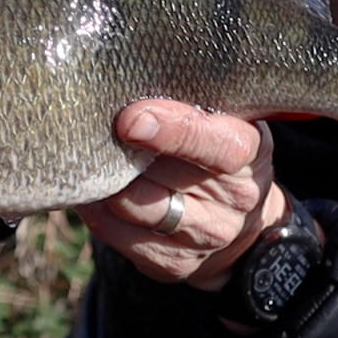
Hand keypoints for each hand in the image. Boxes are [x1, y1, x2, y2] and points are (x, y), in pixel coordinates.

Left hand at [76, 100, 288, 292]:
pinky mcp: (173, 264)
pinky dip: (96, 210)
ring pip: (134, 206)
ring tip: (89, 155)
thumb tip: (129, 73)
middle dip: (121, 150)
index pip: (217, 145)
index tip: (129, 119)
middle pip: (161, 175)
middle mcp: (233, 201)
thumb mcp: (223, 116)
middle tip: (92, 126)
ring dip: (104, 180)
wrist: (244, 221)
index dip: (173, 131)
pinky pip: (117, 236)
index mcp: (248, 151)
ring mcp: (204, 237)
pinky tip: (94, 189)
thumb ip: (190, 99)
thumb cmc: (217, 148)